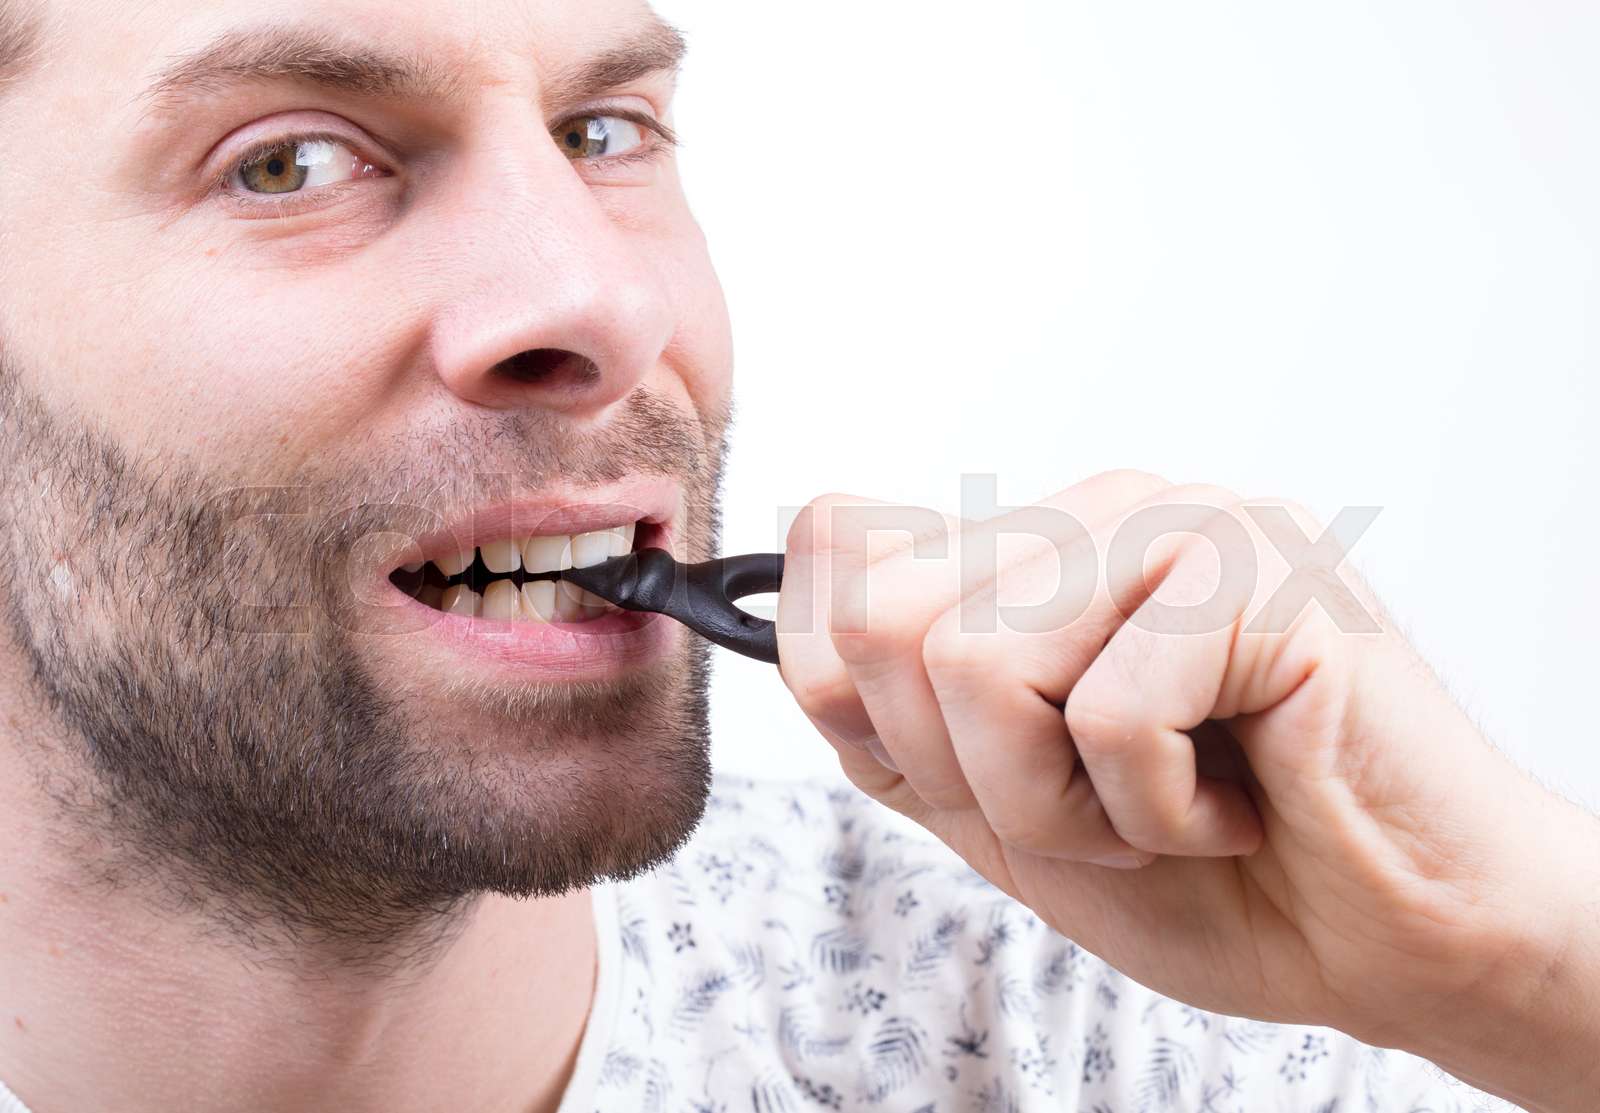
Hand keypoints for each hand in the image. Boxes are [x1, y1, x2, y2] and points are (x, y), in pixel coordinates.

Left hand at [775, 471, 1599, 1107]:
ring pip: (971, 662)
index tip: (988, 773)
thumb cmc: (1201, 872)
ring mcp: (1180, 528)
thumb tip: (786, 564)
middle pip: (879, 615)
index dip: (868, 706)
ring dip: (1058, 802)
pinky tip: (1235, 805)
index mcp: (1030, 549)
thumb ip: (883, 699)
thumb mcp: (988, 799)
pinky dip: (1157, 813)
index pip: (836, 548)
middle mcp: (1097, 513)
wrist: (1384, 944)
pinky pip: (1108, 711)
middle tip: (1085, 800)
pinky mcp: (1259, 574)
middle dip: (963, 768)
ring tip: (1162, 803)